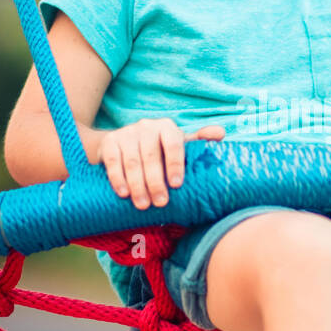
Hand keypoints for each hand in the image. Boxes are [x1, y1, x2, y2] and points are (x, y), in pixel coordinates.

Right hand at [97, 118, 225, 208]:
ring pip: (132, 161)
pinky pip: (112, 162)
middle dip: (155, 181)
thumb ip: (199, 141)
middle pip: (151, 155)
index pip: (173, 144)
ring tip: (143, 205)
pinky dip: (118, 178)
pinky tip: (124, 194)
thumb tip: (220, 134)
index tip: (176, 185)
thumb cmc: (159, 148)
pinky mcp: (109, 142)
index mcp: (167, 127)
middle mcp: (146, 126)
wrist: (123, 143)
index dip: (175, 164)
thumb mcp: (179, 144)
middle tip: (161, 203)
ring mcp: (126, 133)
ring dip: (137, 185)